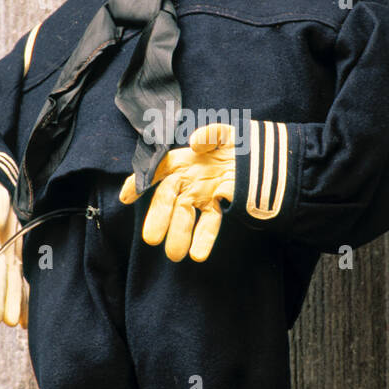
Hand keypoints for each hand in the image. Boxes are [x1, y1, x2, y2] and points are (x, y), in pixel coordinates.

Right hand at [120, 123, 235, 261]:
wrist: (262, 157)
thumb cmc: (239, 142)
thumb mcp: (226, 133)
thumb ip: (210, 134)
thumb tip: (195, 143)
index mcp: (184, 160)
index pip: (158, 170)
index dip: (140, 183)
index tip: (126, 197)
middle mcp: (189, 179)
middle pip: (169, 198)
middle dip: (159, 217)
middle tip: (152, 238)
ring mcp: (202, 194)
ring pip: (185, 214)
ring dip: (179, 233)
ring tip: (175, 255)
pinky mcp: (218, 205)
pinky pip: (210, 223)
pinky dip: (204, 238)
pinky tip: (198, 254)